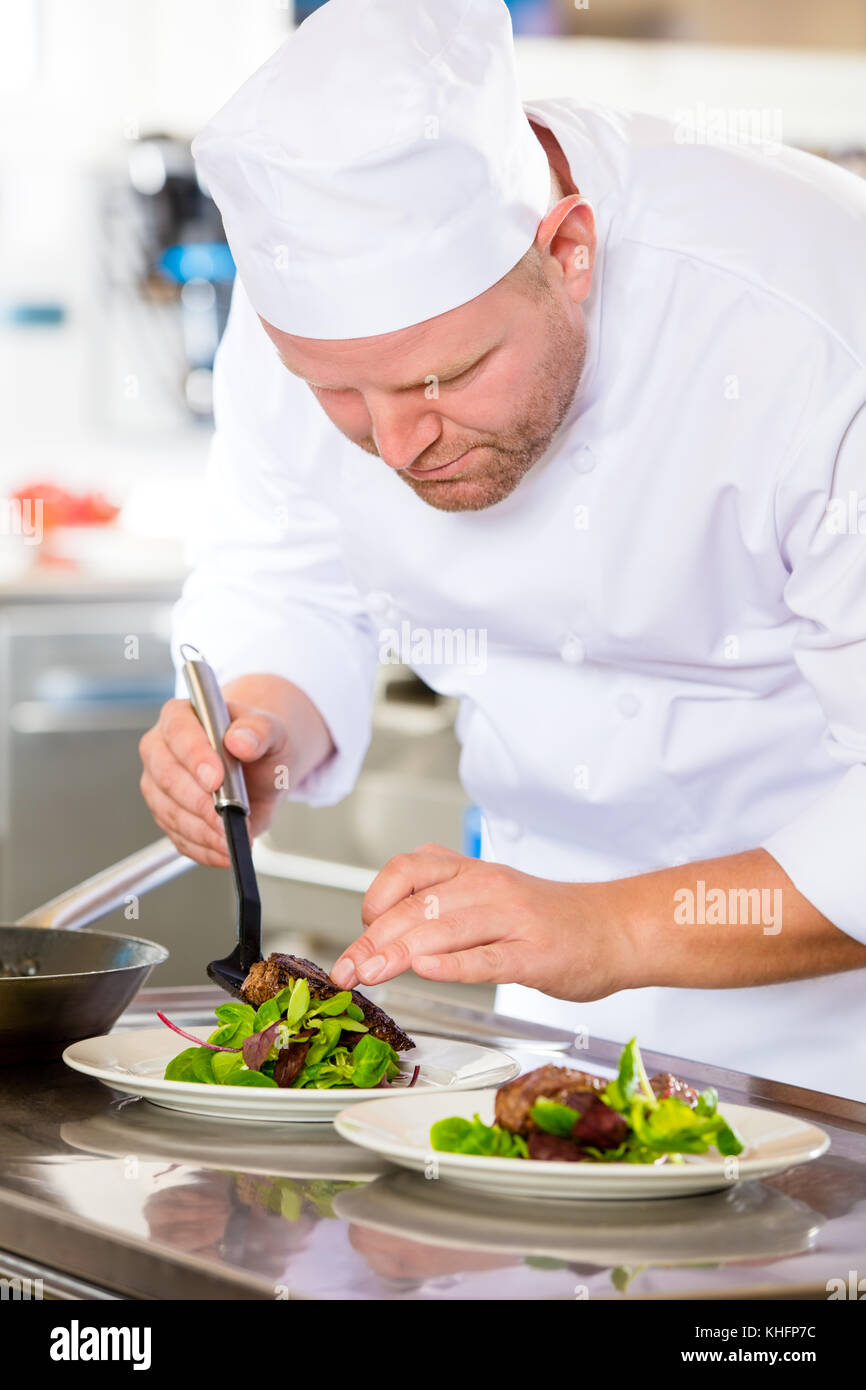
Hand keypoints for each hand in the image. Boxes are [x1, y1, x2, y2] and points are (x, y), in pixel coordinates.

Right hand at [139, 695, 292, 868]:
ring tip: (231, 837)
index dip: (195, 757)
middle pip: (167, 777)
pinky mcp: (167, 816)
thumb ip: (259, 730)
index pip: (178, 732)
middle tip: (227, 817)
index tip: (216, 779)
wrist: (262, 769)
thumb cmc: (259, 744)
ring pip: (170, 812)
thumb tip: (241, 741)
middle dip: (200, 803)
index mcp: (181, 716)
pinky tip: (224, 849)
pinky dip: (203, 848)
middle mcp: (161, 749)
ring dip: (202, 831)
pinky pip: (177, 838)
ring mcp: (159, 786)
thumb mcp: (271, 730)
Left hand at [330, 844, 633, 1000]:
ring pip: (443, 929)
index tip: (358, 937)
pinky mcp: (534, 953)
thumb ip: (441, 908)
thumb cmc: (547, 920)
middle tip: (348, 970)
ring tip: (370, 974)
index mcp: (471, 871)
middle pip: (416, 906)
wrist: (615, 928)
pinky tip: (427, 971)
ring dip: (398, 952)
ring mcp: (512, 919)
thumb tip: (381, 938)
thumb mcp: (488, 898)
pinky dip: (453, 964)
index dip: (373, 902)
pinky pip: (487, 957)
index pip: (406, 872)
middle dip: (373, 940)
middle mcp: (487, 887)